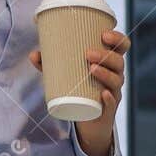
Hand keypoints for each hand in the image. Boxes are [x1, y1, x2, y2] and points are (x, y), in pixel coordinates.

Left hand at [28, 27, 130, 155]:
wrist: (88, 121)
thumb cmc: (80, 90)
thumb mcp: (66, 75)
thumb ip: (50, 65)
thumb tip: (33, 55)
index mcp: (109, 63)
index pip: (122, 46)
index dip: (117, 38)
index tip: (104, 34)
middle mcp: (115, 76)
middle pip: (119, 62)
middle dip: (106, 55)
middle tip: (88, 54)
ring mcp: (113, 92)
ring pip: (116, 80)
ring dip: (106, 73)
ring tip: (91, 69)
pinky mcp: (109, 109)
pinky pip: (113, 103)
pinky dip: (109, 98)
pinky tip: (103, 94)